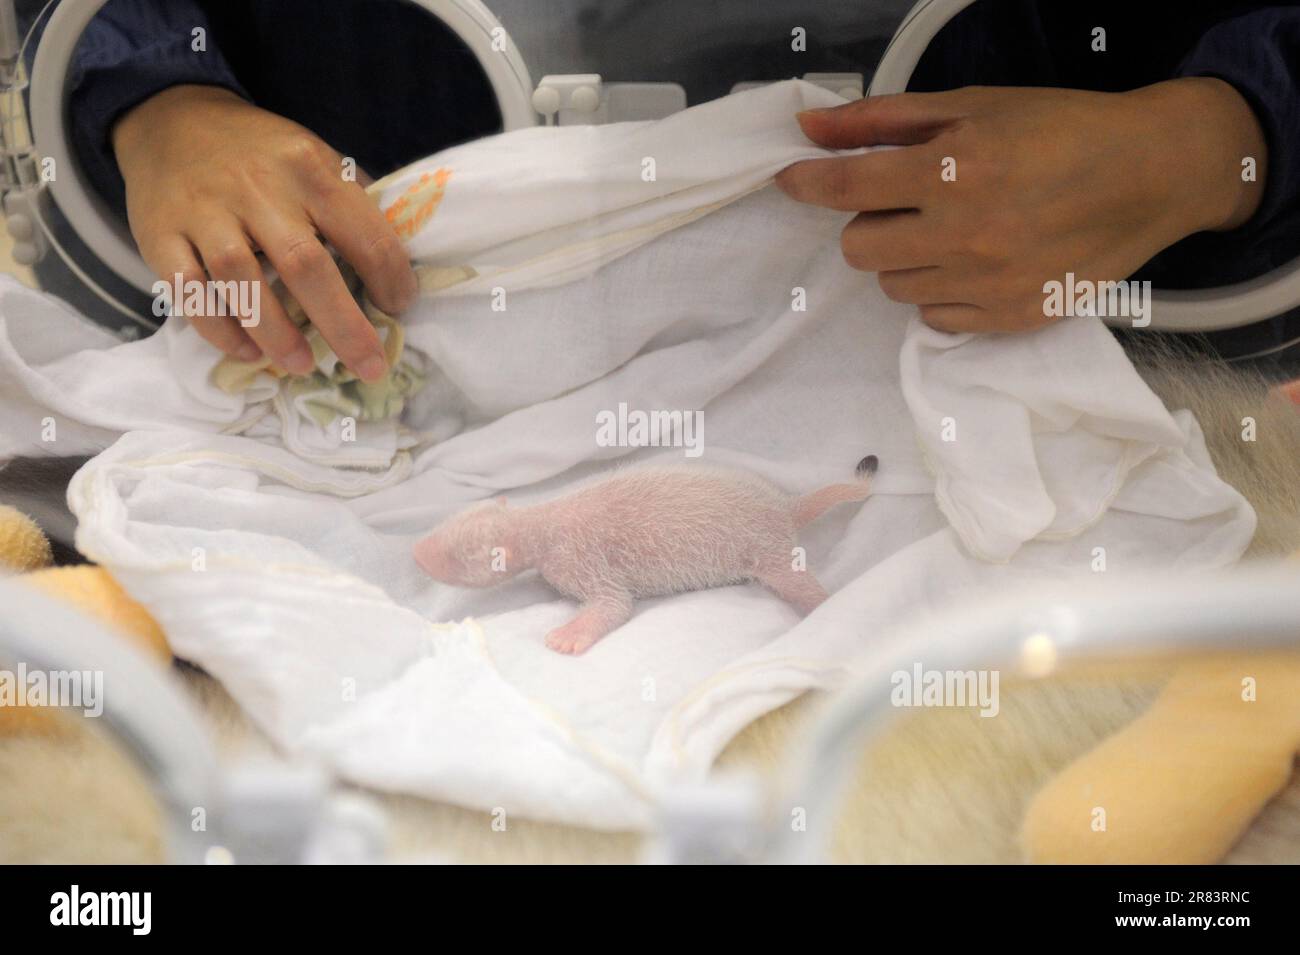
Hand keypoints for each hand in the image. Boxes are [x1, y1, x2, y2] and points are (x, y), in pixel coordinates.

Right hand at [113, 84, 417, 378]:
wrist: (174, 119)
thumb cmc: (261, 154)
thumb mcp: (314, 157)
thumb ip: (352, 203)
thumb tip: (398, 264)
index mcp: (309, 169)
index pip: (364, 234)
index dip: (390, 280)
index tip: (398, 309)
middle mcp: (258, 188)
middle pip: (306, 266)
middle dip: (344, 326)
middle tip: (369, 367)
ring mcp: (205, 210)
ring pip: (242, 280)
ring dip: (277, 333)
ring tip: (302, 365)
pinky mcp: (160, 232)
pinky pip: (188, 290)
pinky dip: (219, 328)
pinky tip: (247, 350)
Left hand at [776, 79, 1267, 332]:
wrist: (1151, 175)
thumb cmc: (1059, 129)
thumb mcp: (972, 107)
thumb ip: (883, 120)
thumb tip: (808, 126)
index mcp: (954, 169)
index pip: (847, 187)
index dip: (807, 184)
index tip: (791, 182)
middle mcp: (965, 232)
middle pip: (859, 248)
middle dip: (869, 223)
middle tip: (905, 203)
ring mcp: (987, 282)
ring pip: (893, 285)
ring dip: (905, 258)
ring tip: (949, 230)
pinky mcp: (1009, 318)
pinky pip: (934, 318)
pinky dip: (940, 291)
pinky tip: (974, 262)